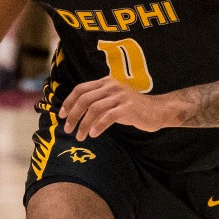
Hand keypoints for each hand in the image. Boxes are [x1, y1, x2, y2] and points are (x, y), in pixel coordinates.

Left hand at [60, 76, 174, 138]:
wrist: (156, 111)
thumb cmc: (131, 109)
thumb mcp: (112, 102)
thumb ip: (96, 104)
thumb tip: (74, 115)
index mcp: (105, 82)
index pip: (80, 89)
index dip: (68, 102)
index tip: (62, 115)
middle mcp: (112, 86)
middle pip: (84, 99)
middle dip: (73, 115)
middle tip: (68, 129)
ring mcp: (120, 96)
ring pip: (94, 109)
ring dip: (84, 124)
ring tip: (80, 136)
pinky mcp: (128, 108)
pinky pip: (108, 117)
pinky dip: (99, 126)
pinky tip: (94, 134)